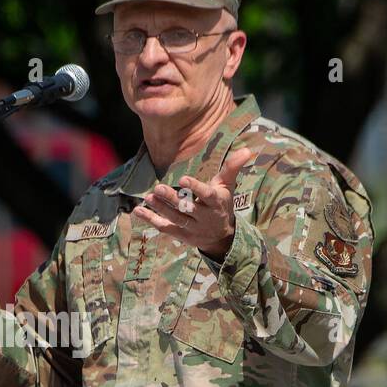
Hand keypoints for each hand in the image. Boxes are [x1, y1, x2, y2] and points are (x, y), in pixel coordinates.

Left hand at [132, 145, 251, 260]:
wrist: (221, 237)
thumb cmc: (222, 205)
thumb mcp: (228, 186)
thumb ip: (232, 168)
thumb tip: (247, 150)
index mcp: (216, 203)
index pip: (206, 195)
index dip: (195, 188)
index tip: (183, 179)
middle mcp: (204, 217)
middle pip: (187, 208)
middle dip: (172, 199)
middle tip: (158, 188)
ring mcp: (192, 228)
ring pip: (175, 218)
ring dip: (160, 208)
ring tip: (148, 197)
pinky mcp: (181, 235)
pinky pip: (165, 227)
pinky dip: (151, 220)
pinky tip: (138, 211)